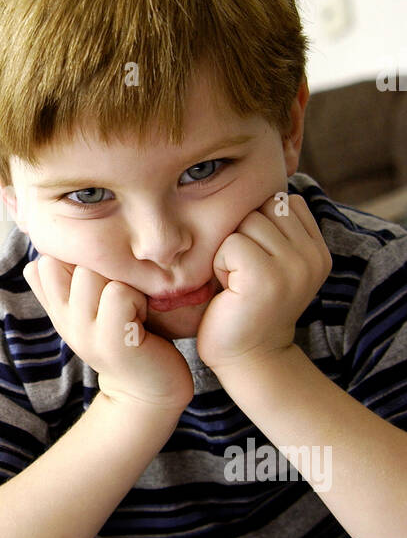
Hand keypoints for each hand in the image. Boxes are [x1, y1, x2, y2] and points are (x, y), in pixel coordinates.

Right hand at [22, 254, 193, 412]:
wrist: (147, 390)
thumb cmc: (125, 341)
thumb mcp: (86, 313)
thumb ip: (62, 290)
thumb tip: (33, 263)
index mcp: (58, 311)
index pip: (43, 265)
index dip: (76, 260)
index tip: (99, 283)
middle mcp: (65, 321)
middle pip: (68, 263)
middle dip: (100, 269)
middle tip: (119, 296)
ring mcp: (84, 333)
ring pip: (89, 274)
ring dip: (119, 282)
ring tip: (130, 307)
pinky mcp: (110, 341)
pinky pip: (118, 292)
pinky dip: (136, 298)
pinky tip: (140, 319)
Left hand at [196, 192, 331, 374]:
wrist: (248, 359)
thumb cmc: (245, 307)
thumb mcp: (269, 262)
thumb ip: (273, 228)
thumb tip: (247, 178)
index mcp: (317, 248)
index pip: (282, 201)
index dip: (257, 225)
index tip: (254, 263)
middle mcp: (313, 255)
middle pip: (263, 206)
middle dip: (241, 235)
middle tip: (242, 275)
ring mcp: (294, 265)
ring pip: (246, 221)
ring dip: (229, 250)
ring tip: (237, 282)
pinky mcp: (268, 276)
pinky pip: (232, 243)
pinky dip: (220, 264)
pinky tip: (229, 291)